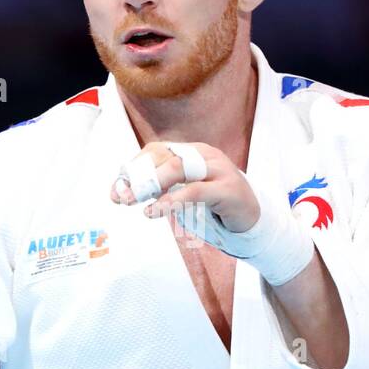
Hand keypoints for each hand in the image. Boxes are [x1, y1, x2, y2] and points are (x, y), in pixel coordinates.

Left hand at [109, 141, 258, 230]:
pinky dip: (171, 201)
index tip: (116, 192)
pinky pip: (195, 190)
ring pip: (178, 168)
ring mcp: (219, 169)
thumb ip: (158, 190)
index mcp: (192, 151)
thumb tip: (121, 193)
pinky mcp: (228, 188)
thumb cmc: (212, 205)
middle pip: (165, 157)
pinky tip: (155, 212)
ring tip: (136, 205)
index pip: (156, 151)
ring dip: (152, 185)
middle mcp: (204, 155)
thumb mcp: (182, 193)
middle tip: (123, 200)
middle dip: (139, 178)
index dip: (133, 169)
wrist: (252, 217)